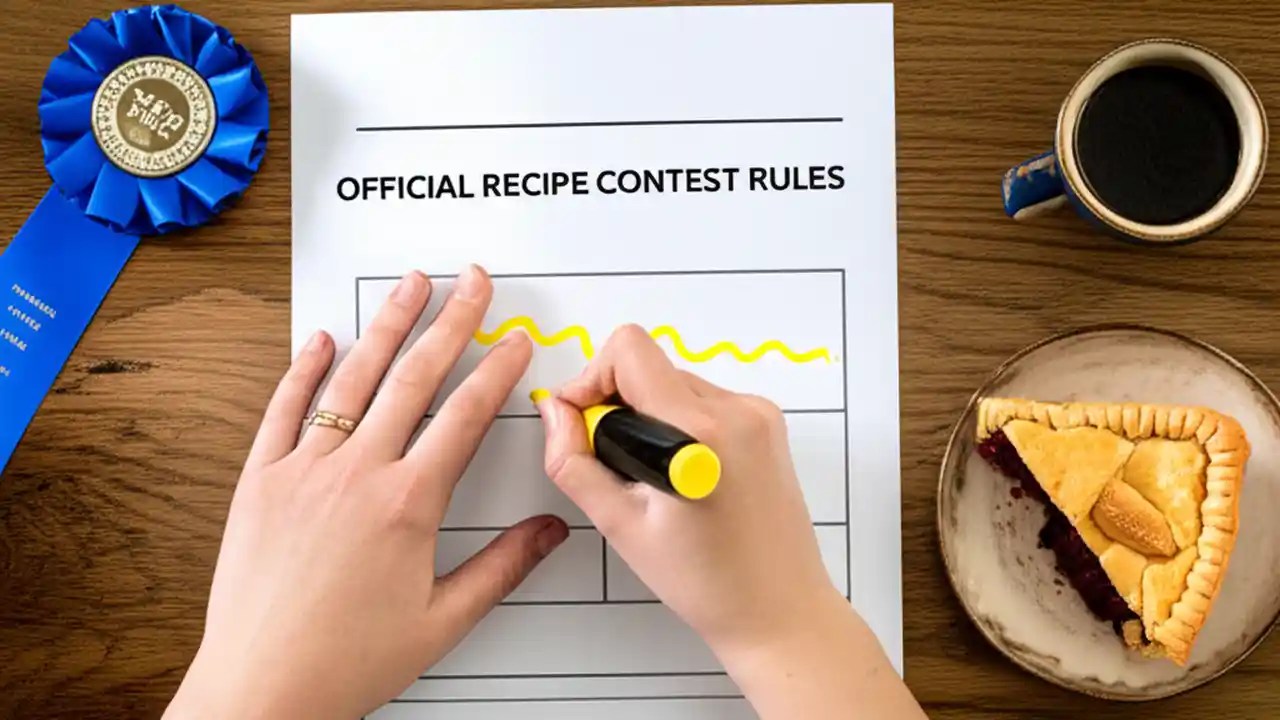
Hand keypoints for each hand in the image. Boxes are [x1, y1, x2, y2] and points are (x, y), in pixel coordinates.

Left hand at [165, 266, 566, 719]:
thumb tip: (548, 532)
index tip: (513, 341)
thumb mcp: (444, 620)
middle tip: (470, 283)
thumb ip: (502, 567)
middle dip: (450, 321)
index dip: (497, 370)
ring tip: (408, 287)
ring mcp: (303, 471)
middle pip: (414, 377)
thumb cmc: (346, 661)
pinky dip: (301, 370)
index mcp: (407, 504)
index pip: (465, 415)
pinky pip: (283, 411)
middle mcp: (355, 475)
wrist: (262, 689)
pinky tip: (319, 339)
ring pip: (352, 379)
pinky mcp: (259, 482)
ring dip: (385, 326)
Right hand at [534, 326, 925, 718]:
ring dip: (651, 417)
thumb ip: (574, 461)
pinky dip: (681, 425)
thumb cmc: (710, 583)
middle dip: (620, 406)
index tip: (584, 422)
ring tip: (656, 480)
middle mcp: (738, 409)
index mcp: (701, 430)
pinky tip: (685, 476)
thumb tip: (555, 412)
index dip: (591, 378)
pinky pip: (705, 400)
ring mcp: (759, 413)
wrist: (780, 611)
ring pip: (676, 383)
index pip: (629, 350)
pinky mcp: (768, 423)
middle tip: (621, 468)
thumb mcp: (621, 526)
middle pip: (650, 367)